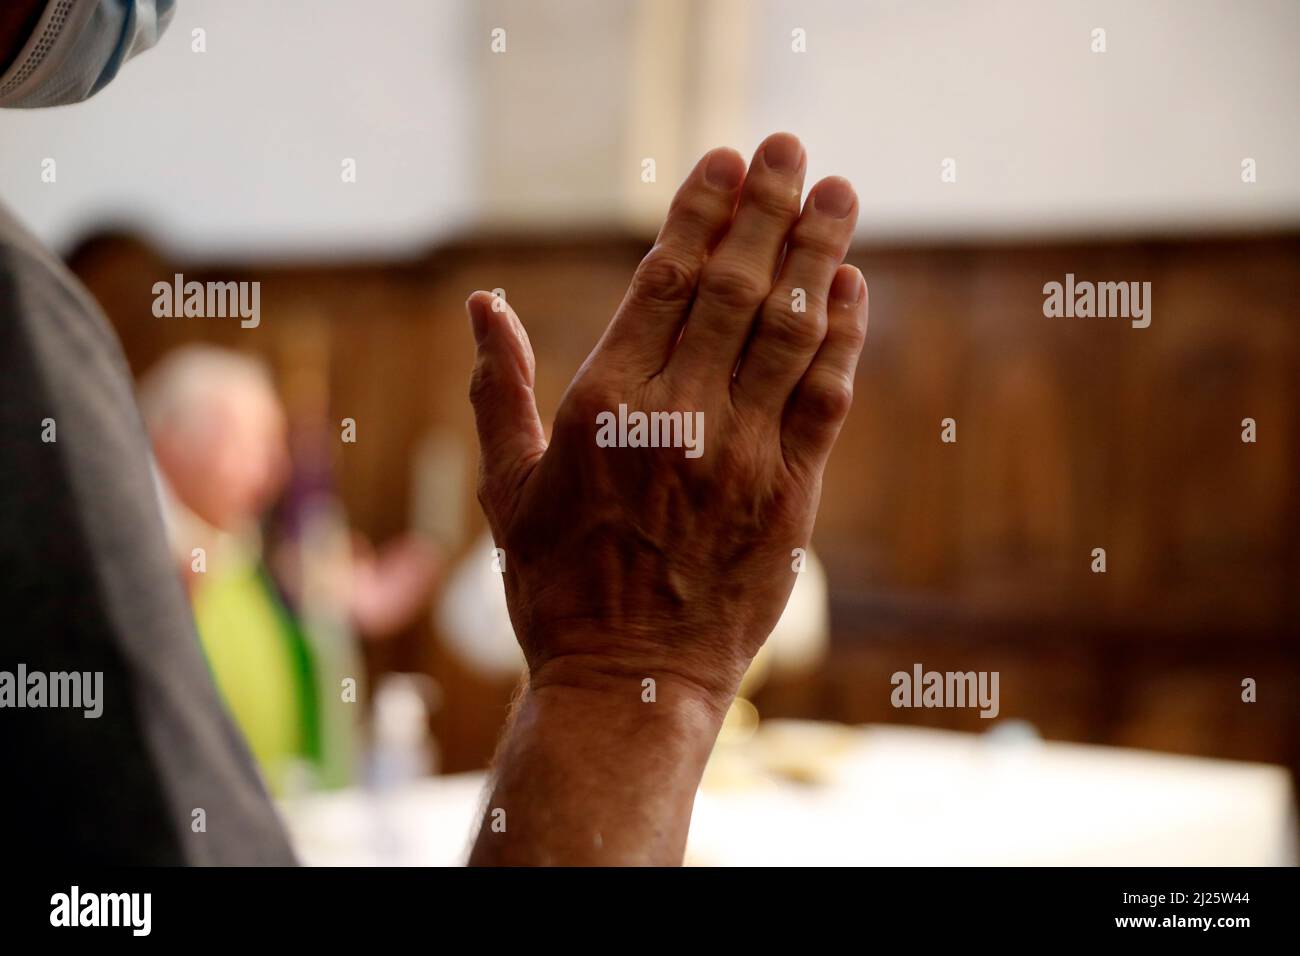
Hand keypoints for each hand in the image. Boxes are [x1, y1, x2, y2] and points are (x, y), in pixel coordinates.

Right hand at [468, 131, 866, 712]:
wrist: (629, 686)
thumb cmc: (556, 590)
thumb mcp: (507, 490)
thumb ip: (497, 390)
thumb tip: (481, 306)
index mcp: (603, 407)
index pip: (665, 281)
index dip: (701, 211)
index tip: (726, 160)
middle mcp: (678, 419)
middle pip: (735, 288)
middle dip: (768, 207)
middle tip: (791, 147)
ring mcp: (741, 456)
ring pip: (790, 331)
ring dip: (818, 253)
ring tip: (838, 192)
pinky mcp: (790, 494)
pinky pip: (824, 398)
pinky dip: (841, 337)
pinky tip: (849, 287)